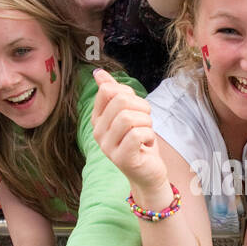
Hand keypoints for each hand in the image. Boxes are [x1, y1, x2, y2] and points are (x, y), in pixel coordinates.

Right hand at [91, 67, 167, 192]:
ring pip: (128, 117)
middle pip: (120, 101)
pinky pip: (137, 134)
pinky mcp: (122, 159)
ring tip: (146, 133)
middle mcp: (98, 132)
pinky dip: (149, 135)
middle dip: (141, 107)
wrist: (148, 172)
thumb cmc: (140, 141)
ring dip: (146, 122)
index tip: (136, 109)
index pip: (108, 90)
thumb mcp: (129, 112)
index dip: (130, 94)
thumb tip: (98, 73)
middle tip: (145, 122)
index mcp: (97, 118)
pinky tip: (147, 143)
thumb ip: (114, 93)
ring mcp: (107, 147)